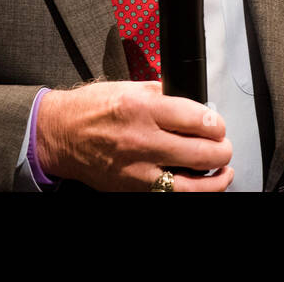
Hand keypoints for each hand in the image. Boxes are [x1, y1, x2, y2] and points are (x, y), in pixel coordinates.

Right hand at [36, 81, 233, 191]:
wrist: (60, 134)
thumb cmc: (91, 109)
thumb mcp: (127, 88)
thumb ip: (161, 95)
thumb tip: (192, 105)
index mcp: (142, 108)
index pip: (197, 119)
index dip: (216, 122)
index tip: (217, 123)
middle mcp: (142, 140)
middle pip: (202, 153)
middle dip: (222, 149)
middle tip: (223, 144)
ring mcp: (138, 170)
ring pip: (193, 186)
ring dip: (216, 178)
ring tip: (223, 169)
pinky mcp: (133, 190)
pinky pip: (171, 195)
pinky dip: (191, 191)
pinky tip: (199, 184)